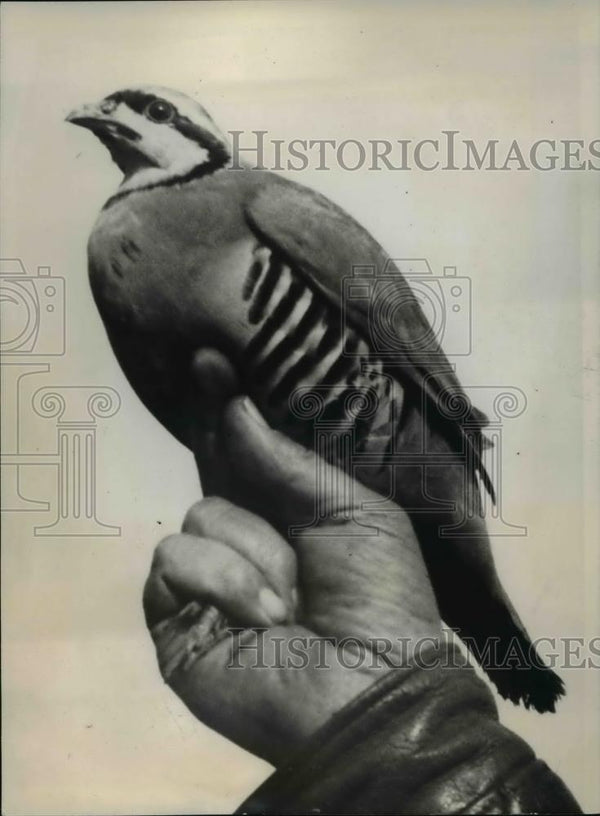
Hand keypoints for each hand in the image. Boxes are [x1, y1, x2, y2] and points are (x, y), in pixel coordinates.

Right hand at [143, 350, 440, 764]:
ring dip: (257, 554)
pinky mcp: (175, 614)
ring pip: (203, 513)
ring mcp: (207, 575)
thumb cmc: (381, 595)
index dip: (226, 407)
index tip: (212, 358)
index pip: (246, 451)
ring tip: (293, 600)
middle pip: (211, 467)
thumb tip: (235, 409)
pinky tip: (263, 618)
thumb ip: (289, 464)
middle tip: (218, 383)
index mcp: (288, 513)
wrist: (373, 683)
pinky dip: (225, 582)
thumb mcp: (353, 512)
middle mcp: (244, 537)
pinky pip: (176, 558)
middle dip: (222, 435)